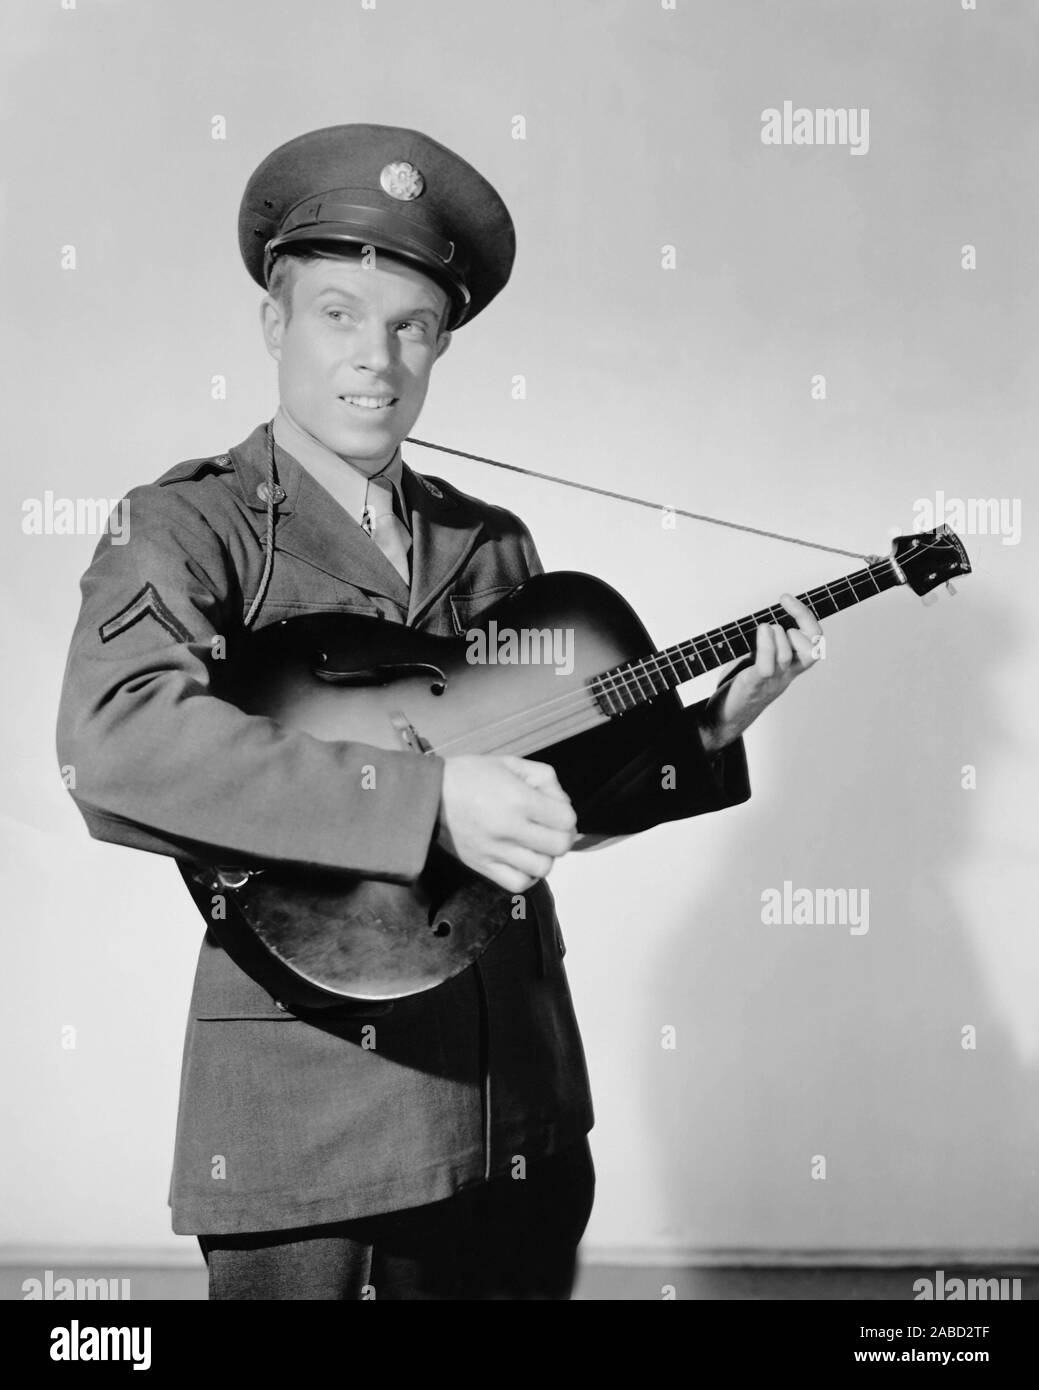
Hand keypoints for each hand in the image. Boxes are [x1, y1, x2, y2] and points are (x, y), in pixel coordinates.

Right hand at [436, 754, 577, 892]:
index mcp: (518, 799)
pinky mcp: (483, 866)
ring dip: (545, 856)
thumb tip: (562, 804)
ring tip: (534, 845)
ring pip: (542, 868)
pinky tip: (523, 861)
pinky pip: (519, 883)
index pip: (566, 819)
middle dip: (561, 836)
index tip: (554, 810)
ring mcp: (496, 851)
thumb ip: (544, 778)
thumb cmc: (469, 775)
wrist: (428, 795)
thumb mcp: (509, 762)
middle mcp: (509, 828)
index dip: (566, 814)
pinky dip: (528, 876)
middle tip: (549, 829)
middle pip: (559, 846)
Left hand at [699, 594, 822, 752]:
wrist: (725, 718)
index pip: (813, 639)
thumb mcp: (758, 657)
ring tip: (765, 626)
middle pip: (813, 647)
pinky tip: (761, 631)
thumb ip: (765, 641)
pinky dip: (766, 646)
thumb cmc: (741, 685)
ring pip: (788, 655)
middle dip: (804, 619)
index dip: (805, 616)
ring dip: (779, 634)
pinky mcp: (754, 684)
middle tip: (784, 604)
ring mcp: (772, 679)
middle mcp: (786, 672)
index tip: (785, 598)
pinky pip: (767, 666)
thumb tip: (764, 617)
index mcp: (791, 664)